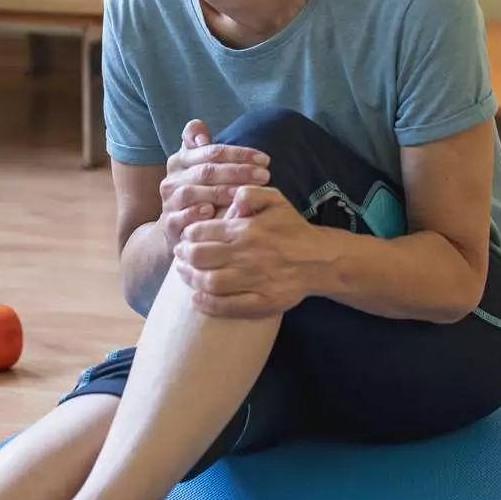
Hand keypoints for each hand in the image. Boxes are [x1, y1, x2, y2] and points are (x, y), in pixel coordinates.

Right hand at [157, 119, 269, 249]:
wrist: (177, 228)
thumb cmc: (198, 193)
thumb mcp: (198, 167)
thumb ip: (198, 144)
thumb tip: (198, 128)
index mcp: (180, 161)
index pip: (211, 151)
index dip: (239, 154)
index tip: (265, 160)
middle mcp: (171, 179)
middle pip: (205, 171)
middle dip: (237, 172)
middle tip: (264, 176)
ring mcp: (169, 202)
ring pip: (191, 192)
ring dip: (219, 192)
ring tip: (243, 194)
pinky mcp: (169, 224)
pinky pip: (181, 217)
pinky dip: (196, 213)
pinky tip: (212, 212)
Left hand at [174, 184, 325, 319]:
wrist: (320, 259)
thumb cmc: (293, 228)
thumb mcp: (276, 200)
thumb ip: (251, 193)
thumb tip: (231, 198)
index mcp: (247, 229)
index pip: (203, 232)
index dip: (188, 235)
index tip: (185, 237)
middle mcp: (247, 255)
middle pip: (200, 257)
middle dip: (184, 256)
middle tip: (180, 255)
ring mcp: (254, 280)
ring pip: (209, 282)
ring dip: (190, 279)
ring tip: (184, 273)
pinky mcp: (262, 302)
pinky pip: (227, 306)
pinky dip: (207, 303)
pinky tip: (196, 298)